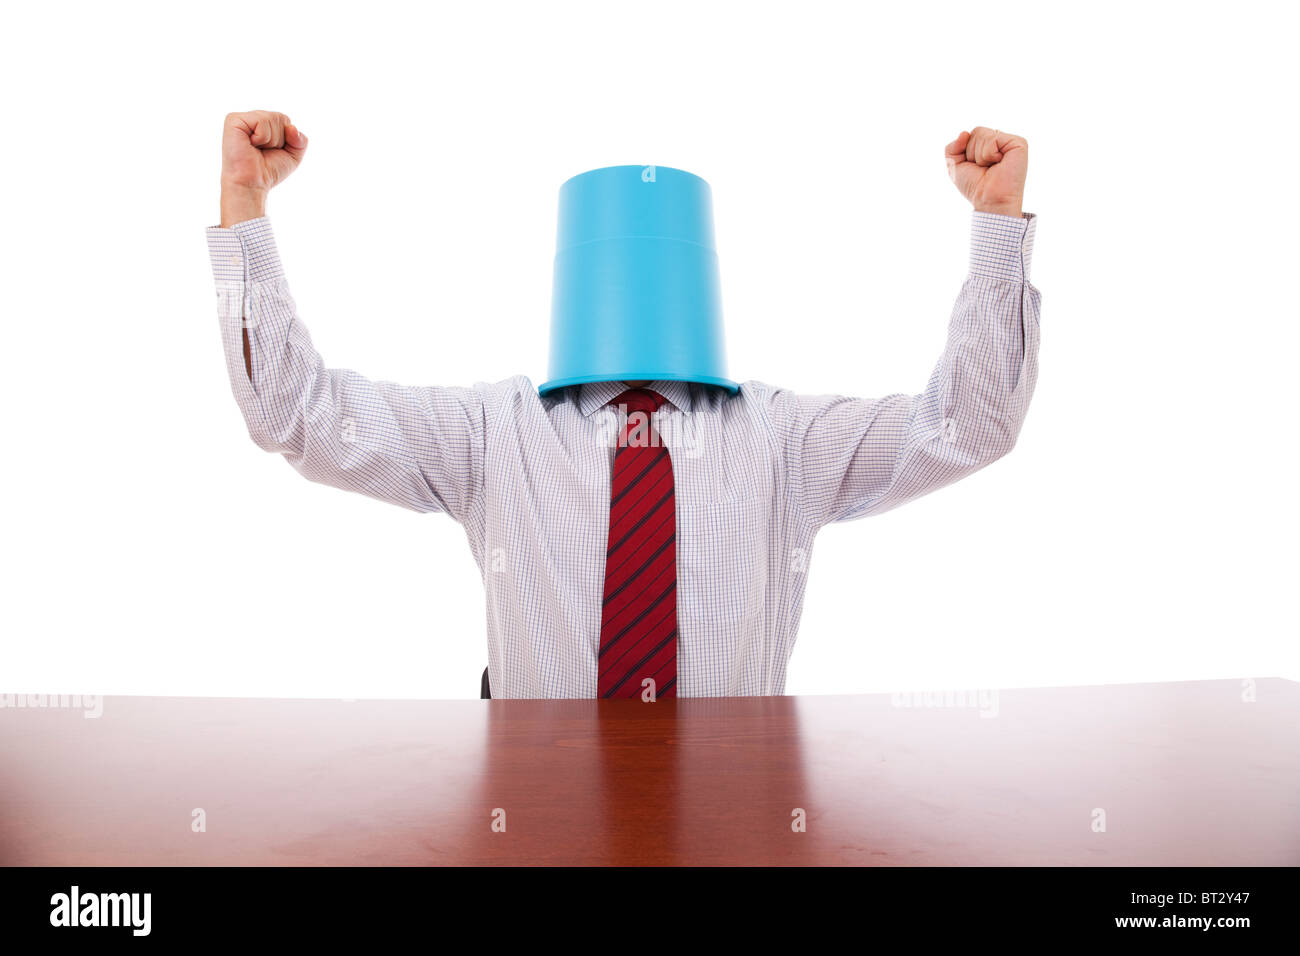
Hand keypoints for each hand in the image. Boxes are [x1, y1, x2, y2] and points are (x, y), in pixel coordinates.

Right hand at [219, 110, 307, 226]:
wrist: (252, 183)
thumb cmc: (268, 171)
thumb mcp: (293, 156)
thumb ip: (300, 140)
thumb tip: (291, 127)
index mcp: (263, 124)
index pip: (286, 120)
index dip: (286, 139)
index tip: (273, 151)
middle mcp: (252, 118)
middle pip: (281, 118)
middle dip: (279, 139)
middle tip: (263, 151)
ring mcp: (241, 118)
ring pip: (272, 118)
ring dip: (270, 140)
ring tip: (256, 149)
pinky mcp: (234, 120)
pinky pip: (261, 121)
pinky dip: (262, 137)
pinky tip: (251, 144)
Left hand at [945, 127, 1026, 217]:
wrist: (988, 199)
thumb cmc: (975, 186)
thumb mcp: (954, 166)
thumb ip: (952, 147)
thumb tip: (964, 133)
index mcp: (989, 145)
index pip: (970, 135)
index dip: (966, 152)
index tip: (975, 167)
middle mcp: (1000, 141)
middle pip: (976, 132)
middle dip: (972, 153)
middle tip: (984, 168)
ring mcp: (1010, 142)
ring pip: (982, 134)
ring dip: (980, 156)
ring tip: (991, 167)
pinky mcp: (1018, 144)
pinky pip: (993, 138)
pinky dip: (989, 154)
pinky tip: (998, 163)